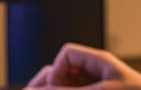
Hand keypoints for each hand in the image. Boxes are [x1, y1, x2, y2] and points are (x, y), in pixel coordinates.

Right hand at [24, 43, 140, 89]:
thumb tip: (40, 89)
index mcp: (100, 61)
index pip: (67, 54)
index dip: (57, 70)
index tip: (58, 88)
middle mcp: (96, 71)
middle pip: (64, 70)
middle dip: (52, 84)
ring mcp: (96, 84)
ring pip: (67, 85)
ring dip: (60, 89)